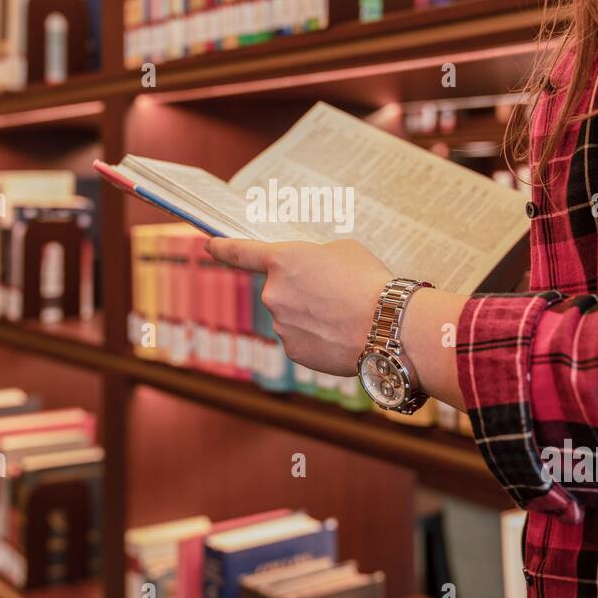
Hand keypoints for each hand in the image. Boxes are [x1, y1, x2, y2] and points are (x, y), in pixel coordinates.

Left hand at [205, 238, 391, 375]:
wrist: (387, 326)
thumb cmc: (369, 281)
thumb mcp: (344, 251)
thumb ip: (316, 258)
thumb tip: (311, 273)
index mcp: (283, 259)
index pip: (243, 252)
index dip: (225, 248)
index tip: (210, 246)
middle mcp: (273, 292)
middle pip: (281, 289)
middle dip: (302, 291)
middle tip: (337, 292)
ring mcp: (280, 324)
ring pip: (292, 317)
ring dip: (312, 315)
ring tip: (345, 315)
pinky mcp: (292, 350)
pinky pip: (301, 339)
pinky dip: (317, 337)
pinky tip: (340, 334)